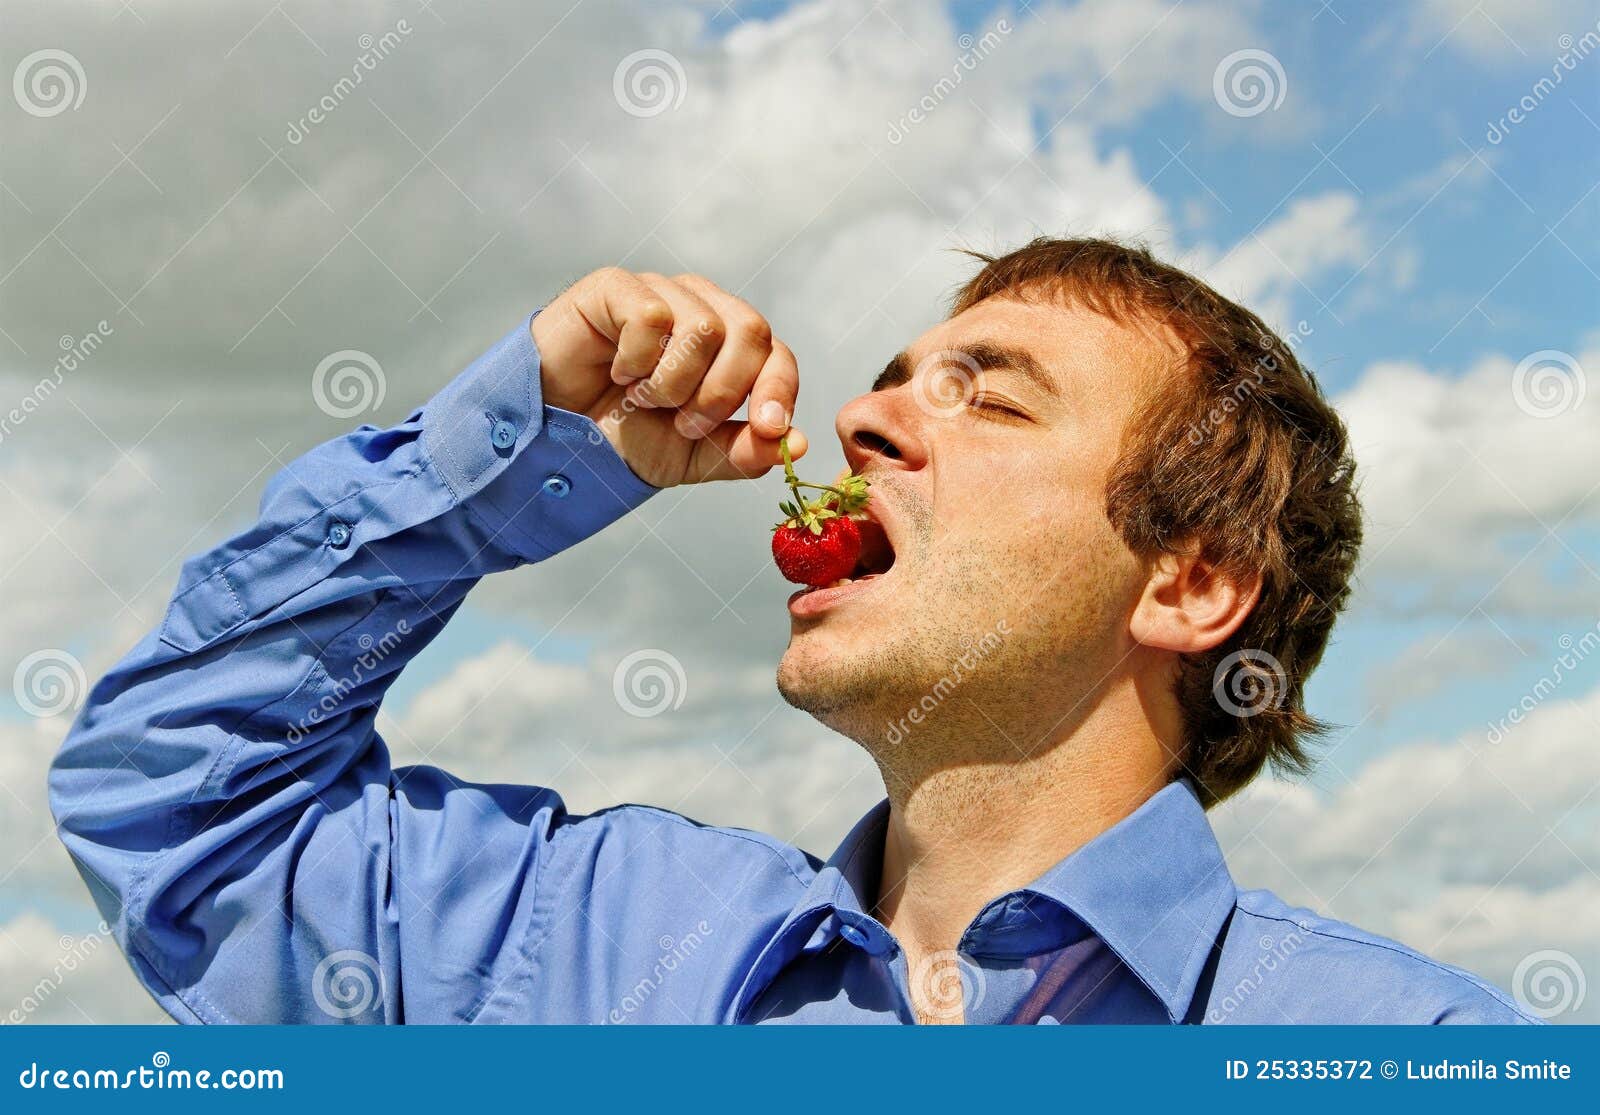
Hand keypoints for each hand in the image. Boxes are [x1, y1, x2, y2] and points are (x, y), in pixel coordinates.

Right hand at [530, 268, 806, 487]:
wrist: (557, 435)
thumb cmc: (626, 437)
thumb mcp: (693, 458)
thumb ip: (743, 451)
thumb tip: (794, 444)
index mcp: (730, 349)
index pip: (777, 354)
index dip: (778, 389)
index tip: (768, 426)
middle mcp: (703, 311)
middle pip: (751, 330)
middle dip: (722, 392)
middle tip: (683, 422)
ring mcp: (662, 293)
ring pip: (704, 327)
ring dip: (673, 382)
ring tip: (643, 397)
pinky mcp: (617, 286)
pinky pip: (652, 315)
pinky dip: (636, 359)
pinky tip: (617, 371)